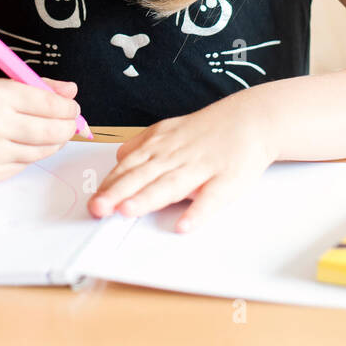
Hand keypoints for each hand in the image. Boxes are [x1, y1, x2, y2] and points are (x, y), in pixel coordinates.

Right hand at [0, 77, 81, 185]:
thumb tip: (72, 92)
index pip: (52, 106)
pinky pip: (23, 167)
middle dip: (67, 129)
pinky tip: (13, 146)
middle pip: (54, 132)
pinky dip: (25, 157)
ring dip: (49, 143)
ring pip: (42, 152)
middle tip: (67, 124)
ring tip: (40, 133)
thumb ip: (36, 88)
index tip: (71, 109)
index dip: (69, 109)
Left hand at [87, 93, 277, 231]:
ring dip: (148, 199)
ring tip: (128, 212)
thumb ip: (142, 144)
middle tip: (98, 208)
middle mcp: (176, 156)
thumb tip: (119, 158)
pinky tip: (184, 225)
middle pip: (143, 176)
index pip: (129, 167)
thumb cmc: (209, 130)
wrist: (251, 119)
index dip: (110, 184)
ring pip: (170, 185)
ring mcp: (201, 168)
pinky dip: (198, 212)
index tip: (93, 200)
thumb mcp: (169, 129)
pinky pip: (211, 198)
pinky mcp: (226, 180)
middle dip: (118, 192)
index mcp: (160, 146)